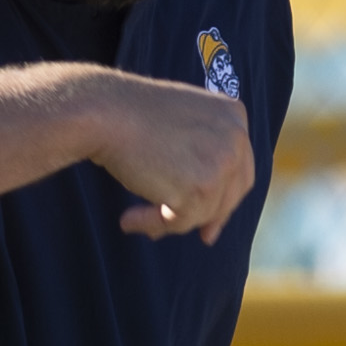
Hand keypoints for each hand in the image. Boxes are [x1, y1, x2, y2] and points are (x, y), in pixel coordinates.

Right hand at [95, 76, 255, 243]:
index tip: (211, 222)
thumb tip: (213, 221)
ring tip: (134, 217)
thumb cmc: (130, 117)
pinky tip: (128, 219)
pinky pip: (180, 222)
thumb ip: (204, 156)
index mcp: (234, 115)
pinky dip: (152, 224)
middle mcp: (236, 137)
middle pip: (230, 193)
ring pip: (204, 212)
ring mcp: (221, 162)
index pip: (241, 168)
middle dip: (208, 216)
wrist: (104, 112)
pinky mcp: (201, 187)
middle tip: (193, 233)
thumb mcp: (182, 124)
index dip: (226, 197)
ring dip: (169, 219)